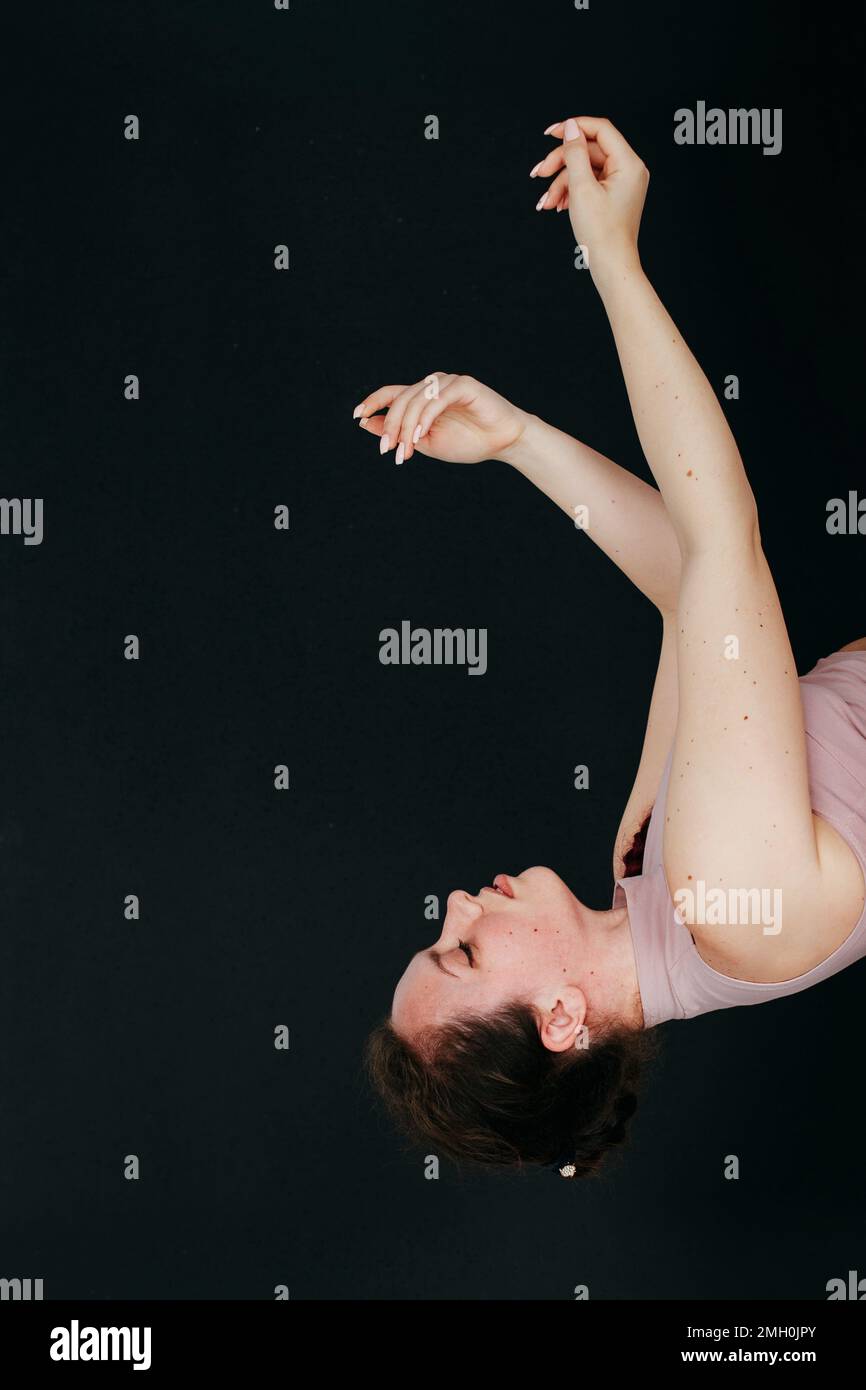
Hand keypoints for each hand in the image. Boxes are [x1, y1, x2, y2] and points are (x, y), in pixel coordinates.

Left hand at [353, 373, 528, 464]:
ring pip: (416, 400)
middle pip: (401, 400)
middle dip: (390, 426)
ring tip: (405, 450)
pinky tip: (420, 436)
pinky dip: (425, 418)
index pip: (391, 393)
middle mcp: (432, 385)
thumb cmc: (468, 442)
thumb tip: (365, 424)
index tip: (356, 415)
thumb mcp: (425, 442)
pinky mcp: (464, 384)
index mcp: (422, 397)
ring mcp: (448, 382)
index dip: (372, 401)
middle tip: (387, 450)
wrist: (502, 444)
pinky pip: (437, 399)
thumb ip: (398, 432)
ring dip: (406, 427)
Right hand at [530, 115, 648, 280]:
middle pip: (588, 151)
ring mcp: (620, 184)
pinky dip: (570, 192)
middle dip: (561, 164)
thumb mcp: (582, 189)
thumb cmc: (601, 233)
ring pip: (584, 170)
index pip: (600, 130)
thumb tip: (570, 127)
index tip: (550, 133)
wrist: (611, 266)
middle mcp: (628, 170)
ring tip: (547, 201)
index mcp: (628, 164)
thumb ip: (575, 153)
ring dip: (561, 183)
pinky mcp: (612, 196)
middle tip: (539, 174)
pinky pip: (588, 184)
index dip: (574, 128)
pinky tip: (557, 205)